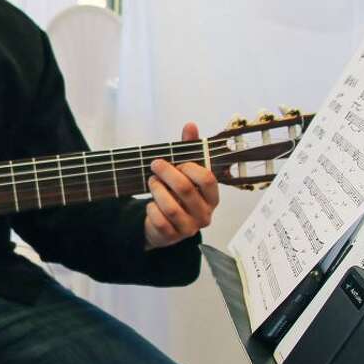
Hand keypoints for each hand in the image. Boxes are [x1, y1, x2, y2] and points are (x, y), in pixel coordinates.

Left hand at [145, 123, 219, 249]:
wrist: (165, 224)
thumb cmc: (178, 194)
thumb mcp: (185, 172)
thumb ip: (189, 149)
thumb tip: (190, 125)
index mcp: (212, 197)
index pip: (208, 180)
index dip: (190, 168)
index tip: (178, 162)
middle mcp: (205, 214)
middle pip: (187, 191)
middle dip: (168, 174)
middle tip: (155, 164)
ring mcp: (189, 228)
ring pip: (172, 208)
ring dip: (157, 190)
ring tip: (151, 182)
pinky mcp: (172, 237)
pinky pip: (160, 221)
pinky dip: (152, 209)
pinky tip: (151, 203)